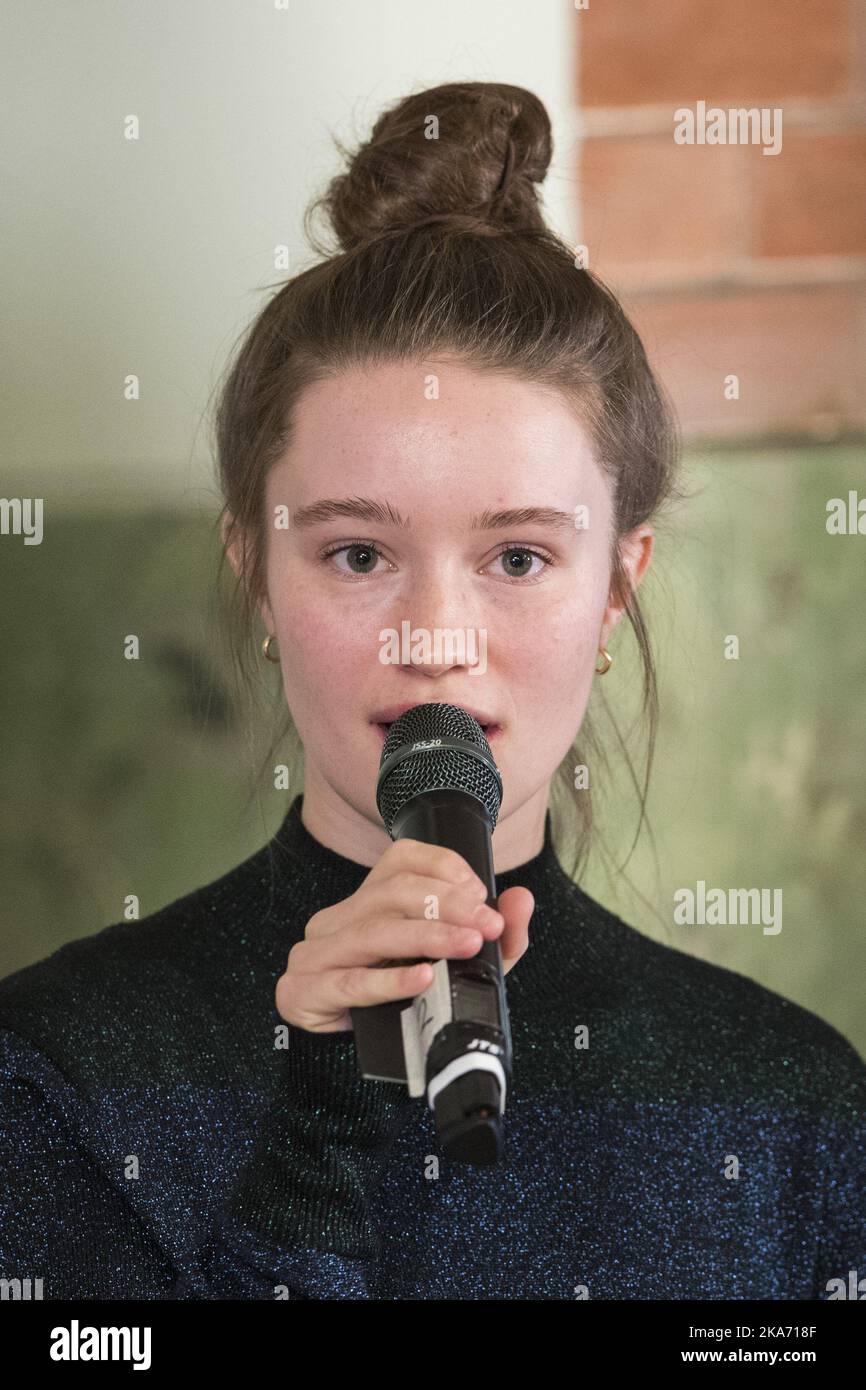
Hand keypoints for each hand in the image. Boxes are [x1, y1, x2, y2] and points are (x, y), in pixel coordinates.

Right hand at [275, 837, 533, 1032]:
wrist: (346, 1062)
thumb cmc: (403, 1004)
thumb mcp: (458, 967)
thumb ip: (494, 935)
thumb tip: (522, 899)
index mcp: (368, 901)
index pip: (401, 858)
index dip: (443, 867)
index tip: (480, 893)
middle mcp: (337, 917)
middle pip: (393, 892)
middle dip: (447, 905)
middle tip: (487, 926)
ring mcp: (315, 952)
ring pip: (374, 931)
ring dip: (426, 937)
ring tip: (467, 945)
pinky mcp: (302, 990)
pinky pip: (350, 981)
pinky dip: (390, 979)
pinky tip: (422, 978)